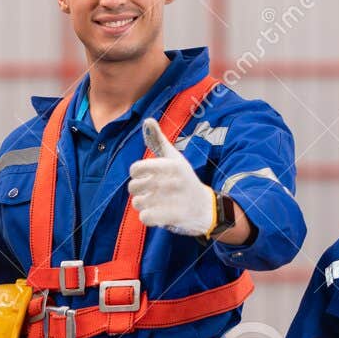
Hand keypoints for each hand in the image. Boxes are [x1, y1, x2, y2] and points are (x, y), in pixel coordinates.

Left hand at [126, 119, 215, 235]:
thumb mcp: (175, 158)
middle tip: (151, 191)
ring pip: (137, 203)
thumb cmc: (185, 179)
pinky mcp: (172, 217)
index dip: (136, 173)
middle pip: (133, 187)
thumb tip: (147, 120)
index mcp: (171, 165)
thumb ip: (158, 139)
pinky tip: (157, 213)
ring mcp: (172, 200)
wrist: (205, 207)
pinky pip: (144, 218)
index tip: (146, 175)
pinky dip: (148, 217)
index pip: (135, 169)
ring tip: (155, 202)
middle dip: (139, 191)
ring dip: (143, 204)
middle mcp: (172, 181)